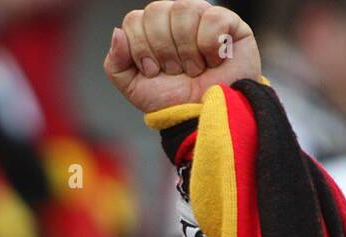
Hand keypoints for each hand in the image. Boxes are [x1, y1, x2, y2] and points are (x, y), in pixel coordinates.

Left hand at [104, 0, 260, 113]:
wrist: (202, 116)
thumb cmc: (171, 100)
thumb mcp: (134, 88)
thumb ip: (116, 63)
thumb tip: (117, 33)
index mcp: (151, 29)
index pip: (134, 20)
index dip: (140, 47)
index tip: (152, 70)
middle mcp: (175, 18)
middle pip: (156, 10)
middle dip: (162, 49)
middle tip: (174, 70)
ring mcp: (202, 17)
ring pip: (184, 8)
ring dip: (186, 49)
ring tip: (194, 69)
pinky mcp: (229, 22)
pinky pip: (212, 17)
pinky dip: (209, 45)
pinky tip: (213, 61)